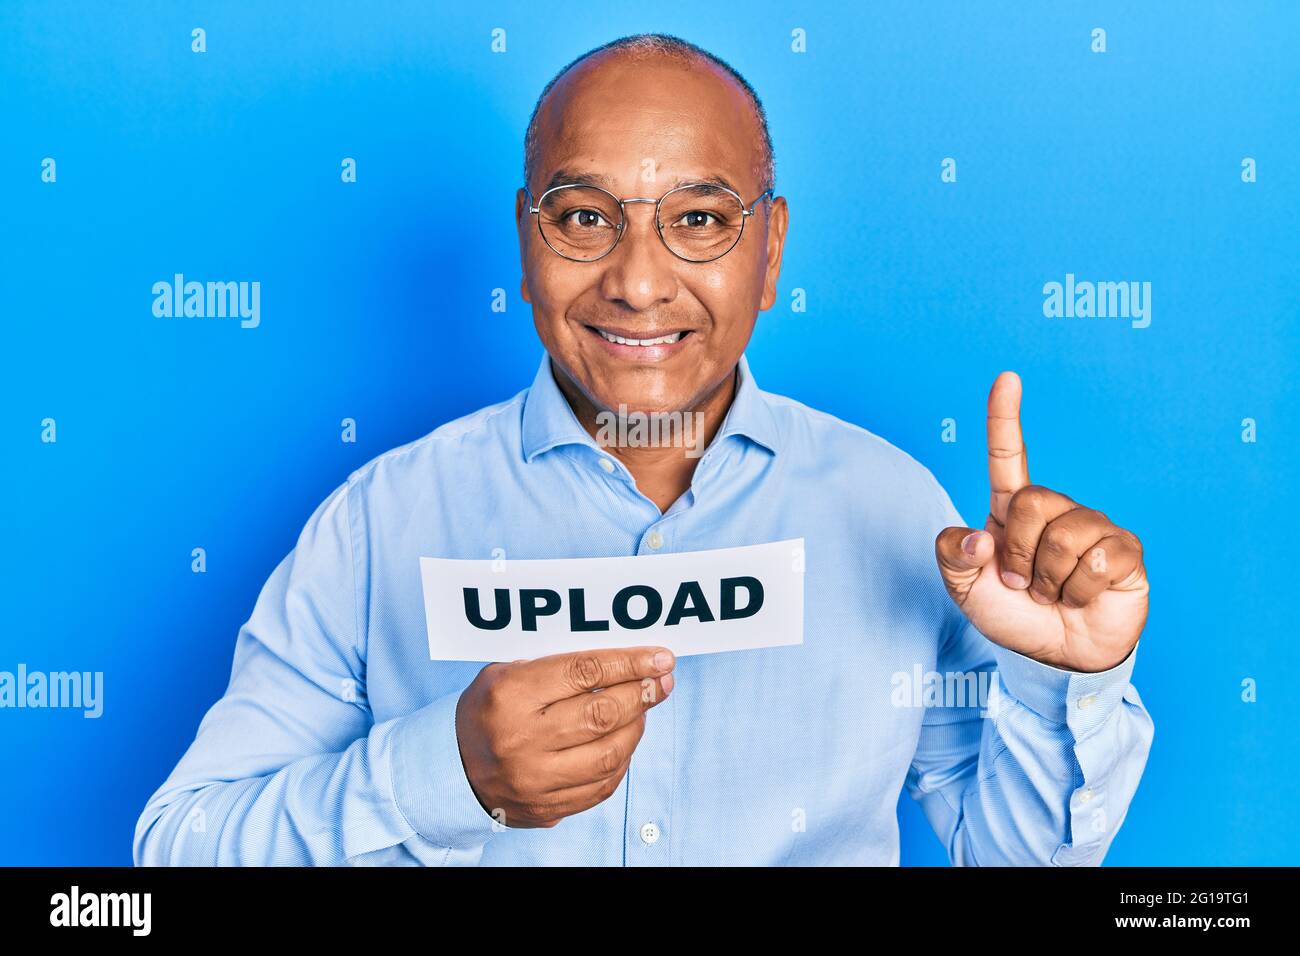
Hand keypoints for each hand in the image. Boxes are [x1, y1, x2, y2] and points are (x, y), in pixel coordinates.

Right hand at [455, 646, 675, 827]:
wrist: (452, 769)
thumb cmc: (487, 711)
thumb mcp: (505, 673)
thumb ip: (556, 666)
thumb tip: (622, 661)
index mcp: (511, 696)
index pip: (585, 672)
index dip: (629, 662)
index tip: (659, 657)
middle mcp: (522, 740)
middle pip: (603, 714)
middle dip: (642, 693)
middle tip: (661, 681)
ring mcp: (535, 780)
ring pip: (610, 753)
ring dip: (638, 727)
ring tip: (644, 708)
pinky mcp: (547, 808)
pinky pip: (602, 785)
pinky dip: (622, 759)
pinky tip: (625, 739)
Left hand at [934, 372, 1148, 672]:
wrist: (1055, 657)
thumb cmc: (1011, 616)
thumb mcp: (964, 589)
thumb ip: (952, 556)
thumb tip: (982, 538)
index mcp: (1012, 511)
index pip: (1008, 456)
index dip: (1004, 418)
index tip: (1006, 378)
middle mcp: (1055, 511)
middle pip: (1033, 501)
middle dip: (1021, 553)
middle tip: (1024, 585)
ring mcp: (1093, 528)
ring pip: (1065, 534)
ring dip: (1050, 579)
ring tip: (1054, 595)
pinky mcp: (1124, 552)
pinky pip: (1098, 559)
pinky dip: (1080, 591)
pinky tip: (1083, 598)